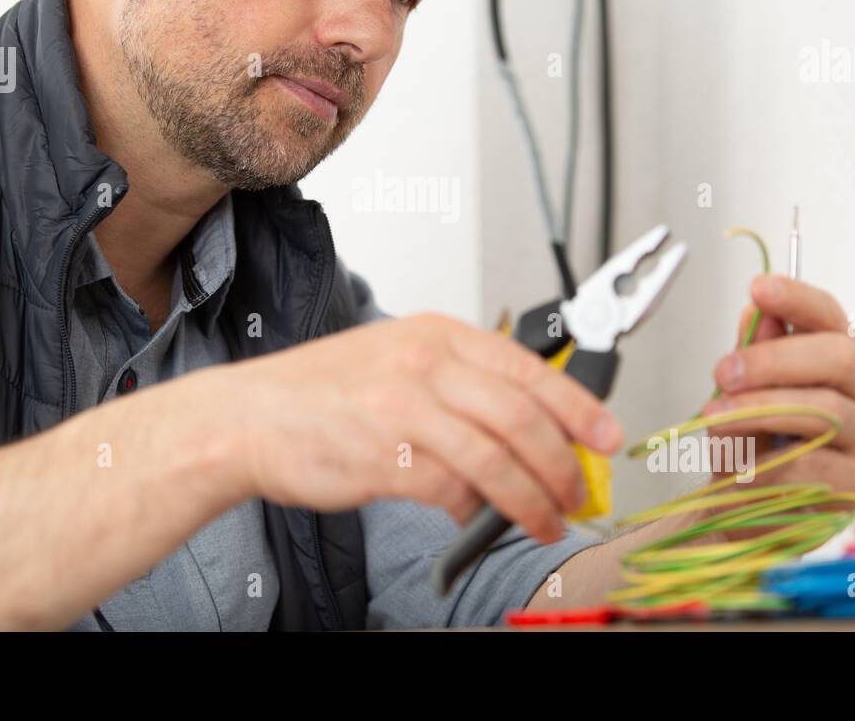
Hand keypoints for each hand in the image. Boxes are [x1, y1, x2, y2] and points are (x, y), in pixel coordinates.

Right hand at [207, 313, 624, 542]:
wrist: (247, 417)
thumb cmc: (322, 393)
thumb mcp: (397, 361)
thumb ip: (460, 386)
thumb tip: (526, 429)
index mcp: (437, 334)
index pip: (528, 368)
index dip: (578, 406)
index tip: (608, 435)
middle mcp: (425, 362)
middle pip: (523, 416)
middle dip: (563, 463)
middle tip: (578, 492)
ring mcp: (403, 407)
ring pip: (496, 458)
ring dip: (531, 499)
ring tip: (545, 520)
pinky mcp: (383, 455)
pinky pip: (450, 489)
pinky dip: (472, 510)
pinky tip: (474, 519)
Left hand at [702, 274, 854, 506]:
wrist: (746, 512)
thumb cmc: (751, 444)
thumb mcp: (742, 393)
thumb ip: (752, 353)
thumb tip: (755, 312)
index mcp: (843, 359)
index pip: (831, 317)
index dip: (798, 299)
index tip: (759, 288)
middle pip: (839, 357)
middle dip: (774, 359)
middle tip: (724, 371)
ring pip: (826, 410)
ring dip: (761, 410)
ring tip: (715, 417)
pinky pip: (816, 466)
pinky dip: (769, 463)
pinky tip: (742, 467)